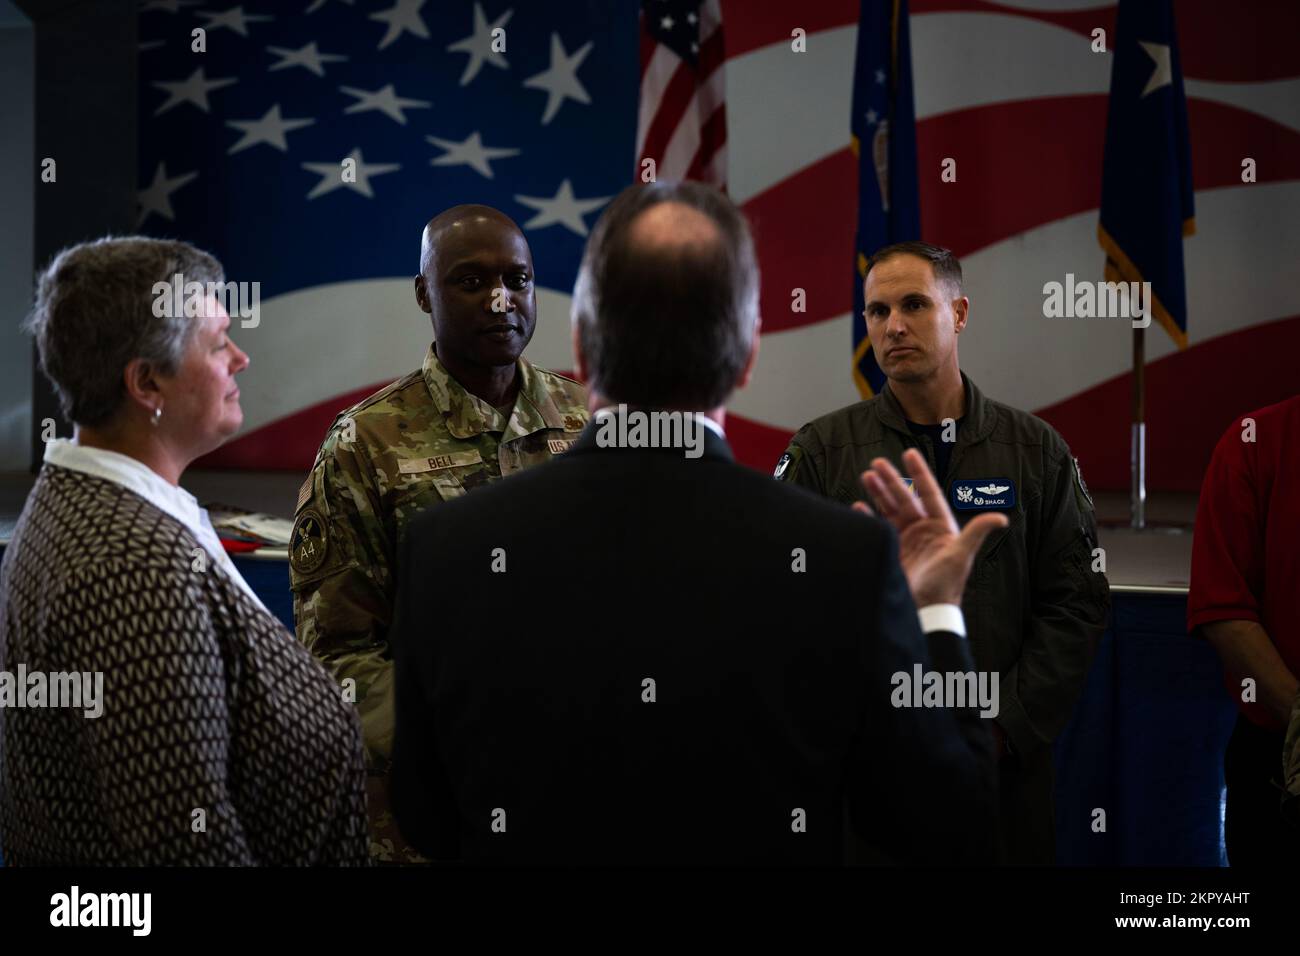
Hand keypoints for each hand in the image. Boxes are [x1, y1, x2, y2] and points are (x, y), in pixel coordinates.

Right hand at [852, 448, 1007, 607]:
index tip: (909, 454)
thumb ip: (977, 532)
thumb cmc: (945, 586)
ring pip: (889, 509)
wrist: (924, 612)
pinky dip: (868, 517)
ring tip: (866, 476)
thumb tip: (1001, 518)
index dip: (919, 473)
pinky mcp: (893, 553)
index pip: (928, 493)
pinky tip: (859, 507)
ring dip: (878, 493)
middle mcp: (923, 531)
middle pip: (905, 498)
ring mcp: (906, 541)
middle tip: (877, 463)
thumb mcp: (961, 556)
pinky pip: (878, 528)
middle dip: (891, 480)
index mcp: (940, 527)